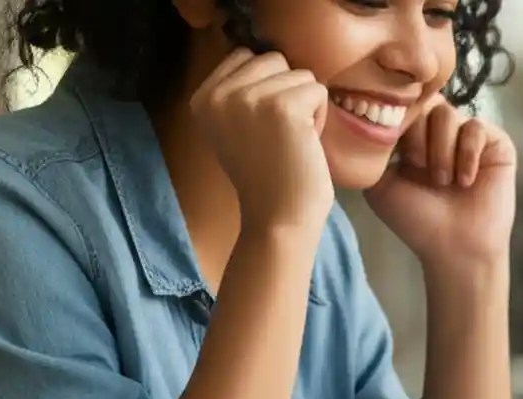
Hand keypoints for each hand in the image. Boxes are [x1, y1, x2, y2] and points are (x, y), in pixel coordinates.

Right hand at [191, 49, 332, 235]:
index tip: (264, 126)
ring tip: (293, 140)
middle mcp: (219, 94)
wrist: (278, 218)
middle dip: (288, 92)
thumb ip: (242, 91)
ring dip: (306, 106)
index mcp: (203, 98)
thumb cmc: (269, 176)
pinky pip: (317, 89)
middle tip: (282, 134)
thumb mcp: (237, 127)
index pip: (245, 55)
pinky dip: (320, 116)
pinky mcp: (283, 107)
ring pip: (299, 73)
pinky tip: (305, 143)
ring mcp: (249, 98)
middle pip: (274, 59)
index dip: (268, 86)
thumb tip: (273, 56)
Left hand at [364, 97, 516, 270]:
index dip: (398, 122)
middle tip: (420, 169)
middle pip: (424, 103)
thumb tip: (377, 114)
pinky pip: (476, 127)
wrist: (454, 246)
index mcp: (413, 138)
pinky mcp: (496, 143)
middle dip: (417, 137)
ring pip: (447, 114)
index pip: (403, 105)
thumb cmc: (417, 220)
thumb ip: (374, 147)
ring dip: (441, 150)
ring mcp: (468, 136)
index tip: (399, 156)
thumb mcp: (380, 183)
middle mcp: (441, 133)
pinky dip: (466, 154)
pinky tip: (465, 181)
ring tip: (443, 182)